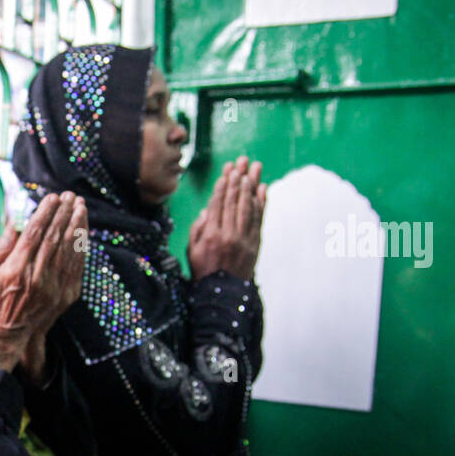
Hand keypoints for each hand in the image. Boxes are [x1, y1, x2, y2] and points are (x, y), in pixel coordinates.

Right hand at [0, 192, 85, 375]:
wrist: (4, 336)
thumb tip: (13, 226)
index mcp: (16, 270)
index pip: (35, 234)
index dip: (45, 213)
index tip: (52, 197)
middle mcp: (38, 278)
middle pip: (55, 238)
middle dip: (64, 213)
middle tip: (69, 195)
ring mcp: (54, 288)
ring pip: (70, 250)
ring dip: (77, 226)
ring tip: (81, 206)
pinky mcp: (64, 296)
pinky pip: (76, 267)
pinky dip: (81, 247)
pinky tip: (83, 232)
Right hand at [187, 155, 265, 281]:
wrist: (222, 294)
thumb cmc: (203, 272)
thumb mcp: (191, 251)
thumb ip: (198, 229)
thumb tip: (207, 210)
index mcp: (211, 235)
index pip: (218, 204)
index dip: (223, 186)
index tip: (227, 171)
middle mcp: (229, 235)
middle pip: (235, 201)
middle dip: (239, 178)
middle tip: (242, 161)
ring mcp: (244, 239)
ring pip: (249, 206)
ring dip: (252, 185)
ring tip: (254, 168)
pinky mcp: (255, 243)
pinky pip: (259, 218)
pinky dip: (262, 202)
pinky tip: (263, 189)